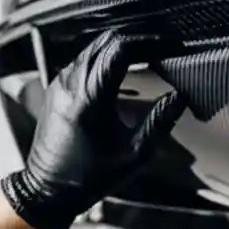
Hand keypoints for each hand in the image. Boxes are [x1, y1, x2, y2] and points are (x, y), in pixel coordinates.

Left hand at [0, 31, 185, 228]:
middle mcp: (71, 84)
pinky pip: (83, 58)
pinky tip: (124, 65)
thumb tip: (180, 97)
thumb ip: (160, 121)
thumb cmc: (90, 177)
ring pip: (94, 46)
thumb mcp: (135, 155)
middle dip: (140, 38)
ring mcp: (60, 84)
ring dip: (123, 44)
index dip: (150, 42)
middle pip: (107, 40)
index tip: (171, 46)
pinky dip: (107, 54)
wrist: (48, 190)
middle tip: (165, 45)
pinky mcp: (56, 88)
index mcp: (91, 98)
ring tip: (150, 52)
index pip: (121, 49)